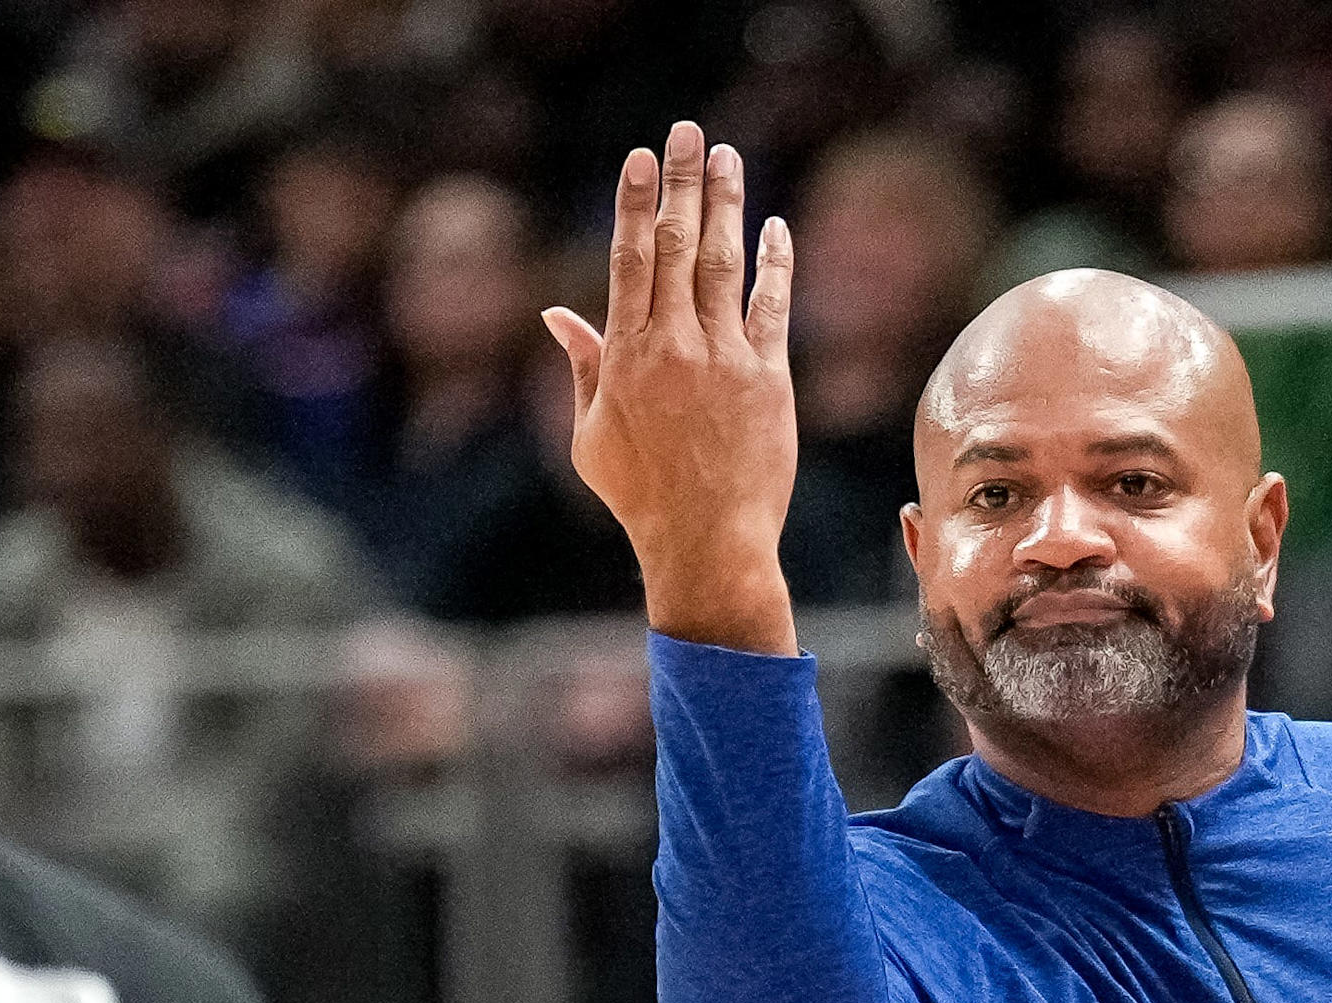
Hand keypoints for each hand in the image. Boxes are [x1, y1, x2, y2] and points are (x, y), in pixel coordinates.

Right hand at [539, 121, 800, 656]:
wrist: (706, 542)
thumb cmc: (641, 497)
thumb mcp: (590, 434)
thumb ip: (581, 365)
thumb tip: (555, 314)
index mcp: (626, 356)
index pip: (629, 259)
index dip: (635, 203)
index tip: (640, 159)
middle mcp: (674, 346)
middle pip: (677, 245)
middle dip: (680, 182)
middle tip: (687, 132)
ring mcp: (725, 359)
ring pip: (724, 263)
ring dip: (725, 204)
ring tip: (726, 157)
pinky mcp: (769, 378)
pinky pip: (773, 306)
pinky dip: (775, 263)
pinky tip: (775, 227)